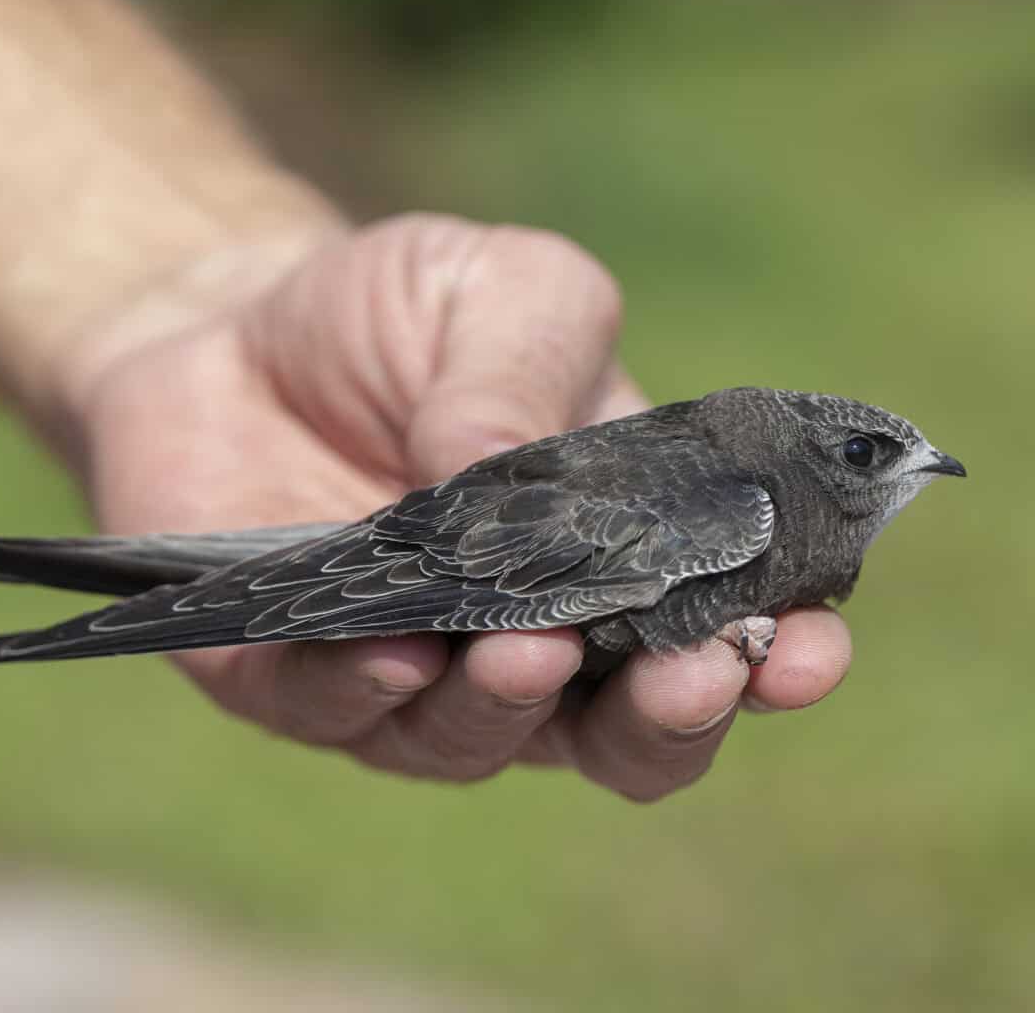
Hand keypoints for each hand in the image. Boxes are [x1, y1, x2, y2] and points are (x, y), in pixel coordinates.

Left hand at [60, 214, 852, 800]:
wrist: (225, 329)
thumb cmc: (397, 318)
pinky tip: (389, 644)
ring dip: (515, 705)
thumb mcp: (501, 291)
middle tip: (690, 673)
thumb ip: (531, 366)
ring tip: (527, 647)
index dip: (778, 658)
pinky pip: (340, 713)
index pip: (723, 633)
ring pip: (484, 742)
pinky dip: (369, 689)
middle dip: (668, 721)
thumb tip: (515, 469)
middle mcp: (537, 641)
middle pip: (625, 738)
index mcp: (621, 556)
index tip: (809, 649)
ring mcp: (419, 676)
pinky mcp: (298, 681)